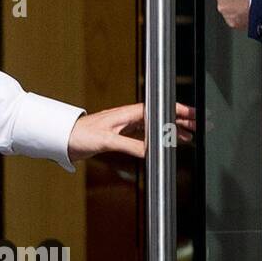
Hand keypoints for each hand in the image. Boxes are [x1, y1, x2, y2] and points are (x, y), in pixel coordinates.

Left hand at [67, 102, 194, 161]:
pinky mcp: (118, 136)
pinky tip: (164, 144)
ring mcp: (123, 127)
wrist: (62, 140)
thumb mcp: (106, 141)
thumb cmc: (79, 136)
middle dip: (179, 120)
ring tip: (189, 137)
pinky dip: (157, 139)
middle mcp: (126, 118)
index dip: (176, 111)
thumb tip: (151, 151)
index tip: (194, 115)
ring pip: (154, 126)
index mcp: (125, 114)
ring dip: (170, 130)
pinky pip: (144, 136)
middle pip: (159, 116)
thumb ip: (129, 145)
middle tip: (199, 126)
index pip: (157, 109)